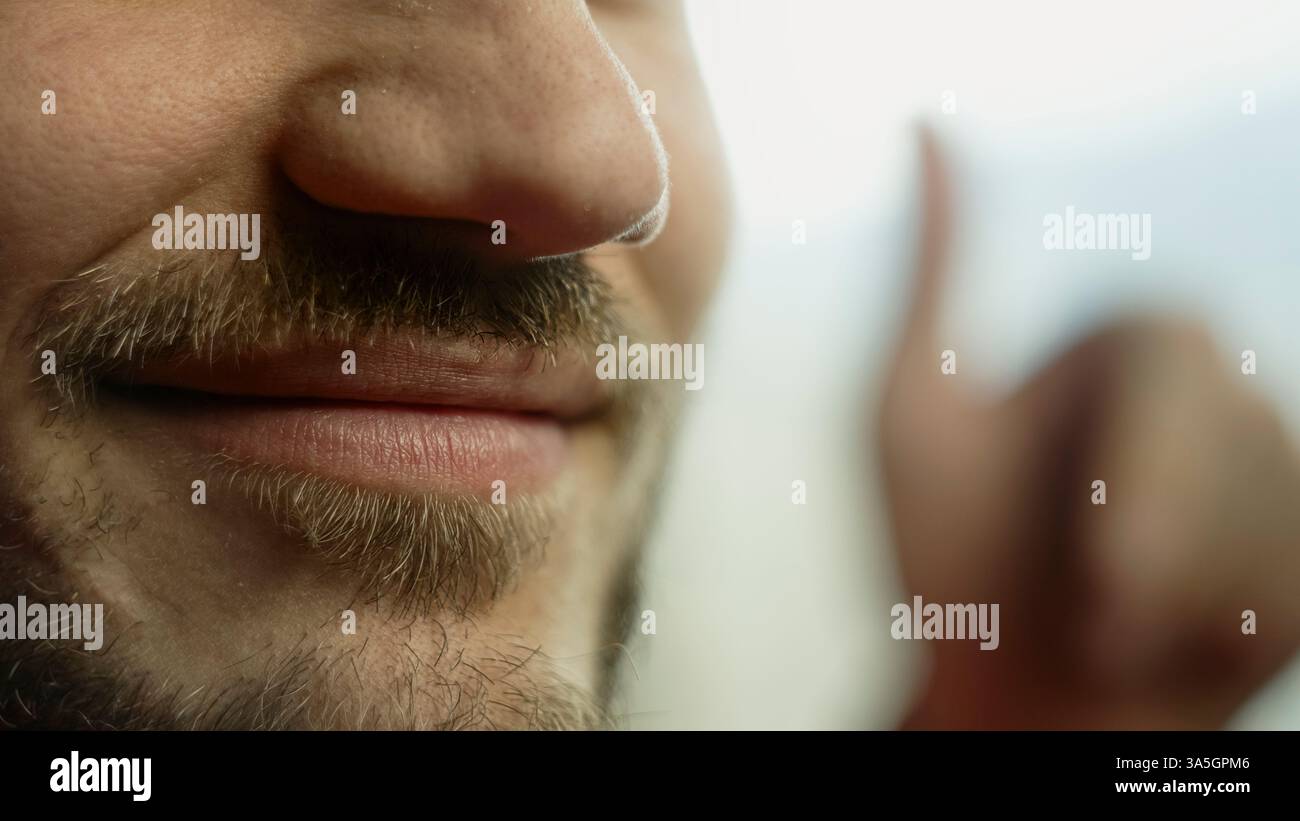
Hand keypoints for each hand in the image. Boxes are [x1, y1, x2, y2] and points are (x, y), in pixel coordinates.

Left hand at [878, 130, 1299, 727]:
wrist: (993, 704)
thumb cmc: (941, 560)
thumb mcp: (912, 411)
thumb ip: (933, 271)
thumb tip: (924, 125)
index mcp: (1119, 352)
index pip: (1175, 338)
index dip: (1147, 452)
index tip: (1096, 560)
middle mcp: (1204, 401)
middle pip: (1239, 420)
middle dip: (1167, 536)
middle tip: (1098, 617)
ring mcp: (1264, 481)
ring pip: (1279, 507)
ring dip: (1186, 599)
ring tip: (1108, 637)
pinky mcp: (1298, 566)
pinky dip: (1233, 634)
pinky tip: (1171, 653)